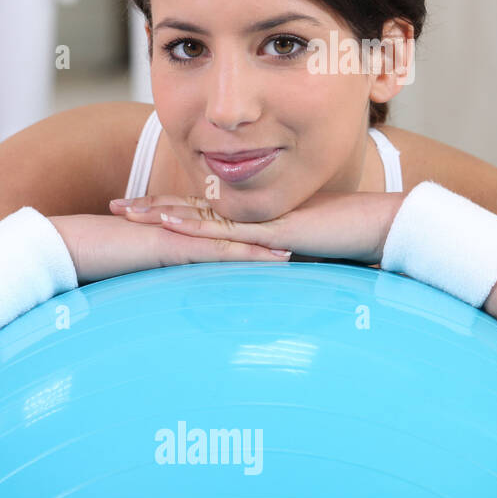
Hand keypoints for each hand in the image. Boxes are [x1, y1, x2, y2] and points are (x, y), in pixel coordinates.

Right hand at [50, 211, 293, 284]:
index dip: (247, 242)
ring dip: (271, 248)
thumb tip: (152, 308)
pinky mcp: (172, 245)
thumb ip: (143, 285)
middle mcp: (179, 233)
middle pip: (233, 236)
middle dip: (268, 240)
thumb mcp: (122, 278)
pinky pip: (217, 251)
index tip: (278, 247)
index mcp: (168, 238)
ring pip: (235, 241)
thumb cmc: (83, 262)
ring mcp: (177, 236)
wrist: (60, 247)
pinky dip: (250, 255)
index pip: (215, 240)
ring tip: (307, 251)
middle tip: (306, 244)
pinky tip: (277, 261)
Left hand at [109, 191, 406, 265]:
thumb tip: (261, 291)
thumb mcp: (302, 262)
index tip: (134, 210)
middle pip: (189, 210)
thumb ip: (275, 271)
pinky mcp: (272, 233)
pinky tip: (172, 226)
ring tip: (128, 212)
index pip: (200, 215)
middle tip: (113, 206)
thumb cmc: (349, 246)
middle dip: (150, 208)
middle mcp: (249, 217)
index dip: (167, 210)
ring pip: (200, 216)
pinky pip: (228, 231)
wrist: (383, 229)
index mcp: (251, 222)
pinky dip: (198, 229)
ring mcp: (258, 222)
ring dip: (162, 214)